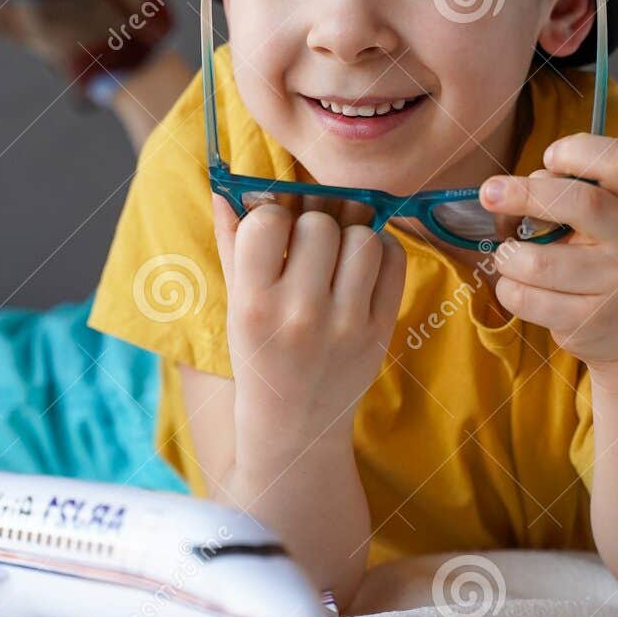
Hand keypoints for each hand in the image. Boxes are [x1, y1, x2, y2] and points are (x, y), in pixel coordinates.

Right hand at [210, 193, 406, 440]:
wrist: (295, 426)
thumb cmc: (259, 355)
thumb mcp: (235, 306)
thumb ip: (231, 244)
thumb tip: (225, 190)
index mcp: (253, 305)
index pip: (268, 222)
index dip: (271, 216)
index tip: (272, 231)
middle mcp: (300, 314)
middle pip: (319, 225)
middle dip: (312, 227)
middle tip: (306, 247)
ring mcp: (346, 324)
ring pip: (361, 238)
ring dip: (349, 237)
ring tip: (335, 256)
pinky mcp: (381, 331)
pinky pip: (393, 259)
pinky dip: (381, 249)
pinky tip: (361, 263)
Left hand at [478, 134, 617, 369]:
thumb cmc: (599, 256)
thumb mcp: (600, 218)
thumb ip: (562, 194)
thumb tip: (503, 194)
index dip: (577, 150)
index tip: (548, 158)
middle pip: (581, 202)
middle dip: (524, 194)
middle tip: (488, 194)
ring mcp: (616, 282)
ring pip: (537, 261)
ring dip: (508, 256)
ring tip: (511, 257)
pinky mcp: (591, 320)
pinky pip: (526, 298)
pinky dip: (508, 288)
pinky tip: (520, 286)